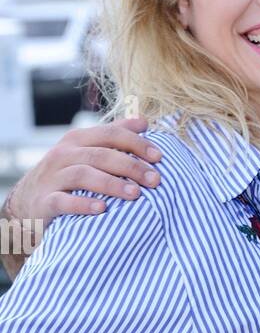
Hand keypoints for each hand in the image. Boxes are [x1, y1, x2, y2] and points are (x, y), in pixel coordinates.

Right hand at [5, 117, 160, 224]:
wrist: (28, 201)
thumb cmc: (66, 175)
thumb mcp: (86, 151)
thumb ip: (113, 136)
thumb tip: (144, 122)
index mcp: (78, 140)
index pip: (111, 134)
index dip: (136, 143)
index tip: (159, 157)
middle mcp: (64, 154)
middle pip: (101, 154)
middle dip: (131, 166)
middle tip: (155, 180)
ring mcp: (53, 177)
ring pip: (84, 175)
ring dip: (112, 184)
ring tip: (135, 194)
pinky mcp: (45, 201)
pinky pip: (64, 201)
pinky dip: (83, 205)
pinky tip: (102, 209)